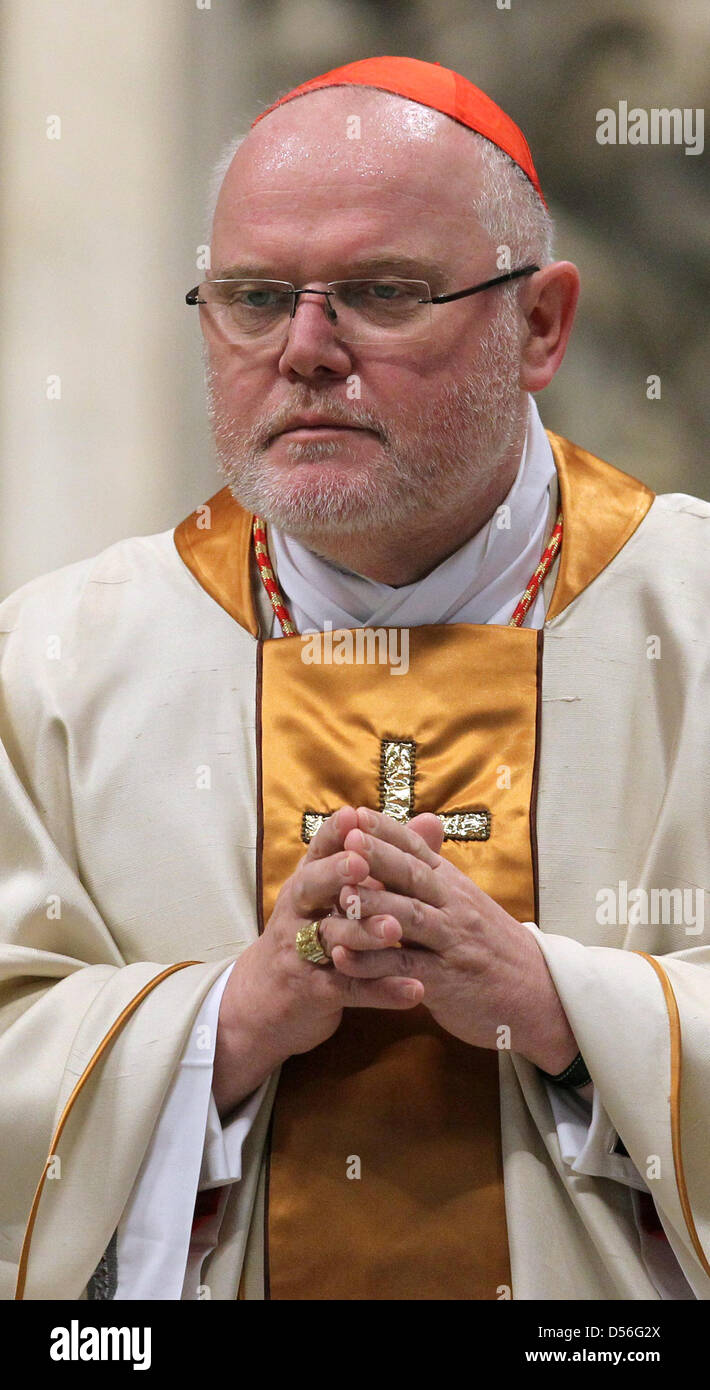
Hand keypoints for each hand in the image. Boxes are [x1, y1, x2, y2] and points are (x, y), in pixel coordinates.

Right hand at [212, 806, 423, 1115]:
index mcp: (308, 882)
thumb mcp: (336, 895)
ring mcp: (300, 951)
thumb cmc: (312, 935)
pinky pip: (348, 989)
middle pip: (312, 885)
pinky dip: (381, 990)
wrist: (264, 1003)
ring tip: (395, 929)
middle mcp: (298, 910)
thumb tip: (431, 820)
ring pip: (331, 937)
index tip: (355, 816)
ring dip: (363, 933)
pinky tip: (414, 990)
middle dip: (336, 873)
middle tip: (362, 865)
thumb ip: (383, 859)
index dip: (335, 833)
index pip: (319, 849)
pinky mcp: (312, 992)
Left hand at [329, 807, 577, 1071]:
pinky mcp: (446, 982)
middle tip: (345, 838)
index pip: (418, 850)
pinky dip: (372, 964)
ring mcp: (451, 943)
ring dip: (373, 905)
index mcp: (453, 885)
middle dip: (378, 856)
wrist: (538, 995)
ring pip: (410, 918)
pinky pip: (405, 969)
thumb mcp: (465, 902)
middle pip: (413, 876)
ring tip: (337, 894)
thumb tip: (409, 832)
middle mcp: (454, 907)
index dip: (387, 831)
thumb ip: (433, 872)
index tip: (355, 814)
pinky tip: (342, 957)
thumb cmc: (491, 945)